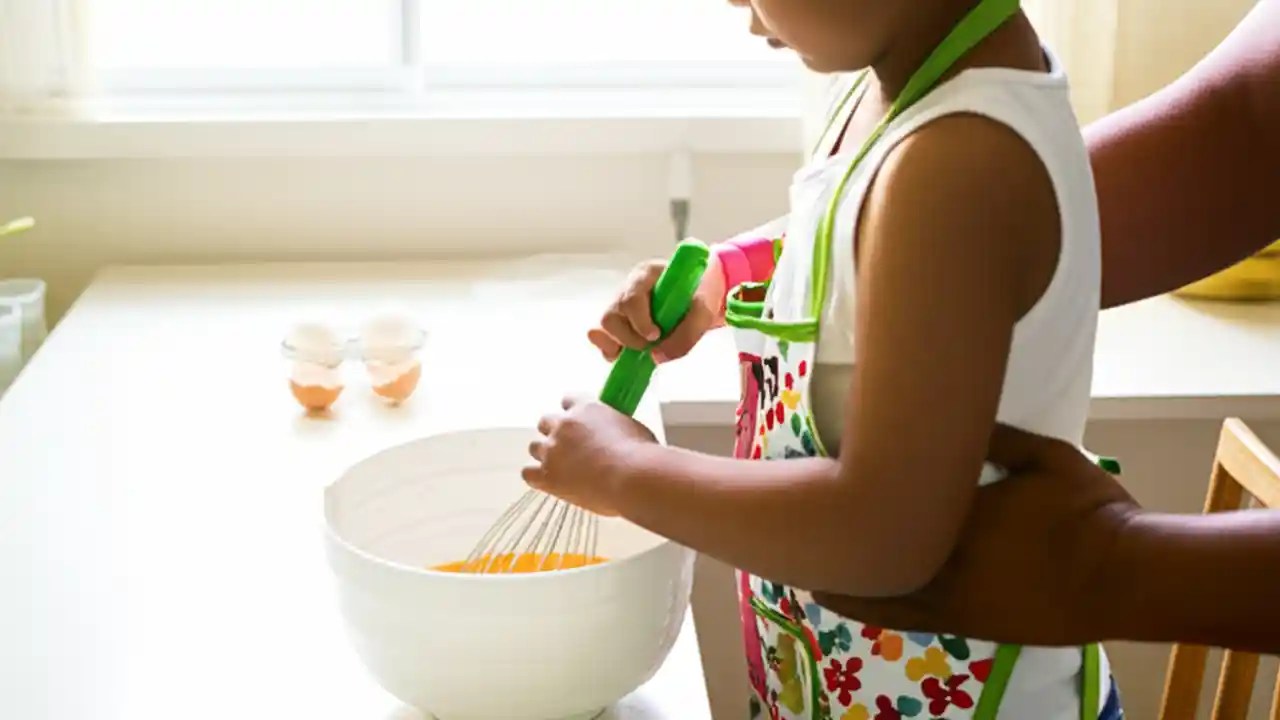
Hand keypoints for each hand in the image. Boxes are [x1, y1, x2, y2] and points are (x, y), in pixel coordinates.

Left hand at [523, 396, 657, 515]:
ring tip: (561, 467)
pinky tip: (549, 482)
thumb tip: (614, 435)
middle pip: (546, 421)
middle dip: (555, 432)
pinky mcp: (547, 475)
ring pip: (534, 446)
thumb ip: (613, 426)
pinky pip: (528, 473)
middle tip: (569, 447)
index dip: (573, 412)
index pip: (568, 399)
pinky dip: (536, 476)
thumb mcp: (630, 427)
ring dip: (545, 454)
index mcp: (586, 407)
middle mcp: (564, 424)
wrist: (632, 477)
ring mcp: (553, 449)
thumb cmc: (641, 453)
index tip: (579, 422)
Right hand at [587, 255, 723, 364]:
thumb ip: (687, 334)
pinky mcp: (615, 324)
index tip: (656, 335)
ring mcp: (617, 306)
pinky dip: (611, 351)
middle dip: (630, 338)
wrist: (697, 298)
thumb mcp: (703, 312)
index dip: (640, 320)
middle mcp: (626, 288)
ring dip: (622, 345)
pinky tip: (630, 354)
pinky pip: (600, 339)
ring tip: (644, 347)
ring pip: (602, 329)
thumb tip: (657, 357)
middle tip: (653, 343)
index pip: (630, 297)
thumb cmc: (698, 297)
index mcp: (647, 275)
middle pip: (610, 316)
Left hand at [812, 424, 1139, 645]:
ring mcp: (950, 595)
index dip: (856, 488)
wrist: (1123, 575)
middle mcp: (944, 555)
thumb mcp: (1047, 456)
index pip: (892, 496)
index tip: (823, 474)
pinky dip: (868, 606)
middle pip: (874, 543)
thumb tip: (952, 416)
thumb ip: (997, 438)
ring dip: (841, 574)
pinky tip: (837, 599)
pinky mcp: (963, 623)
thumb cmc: (1088, 511)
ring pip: (878, 586)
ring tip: (801, 560)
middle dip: (838, 531)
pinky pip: (901, 617)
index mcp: (957, 510)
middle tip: (796, 517)